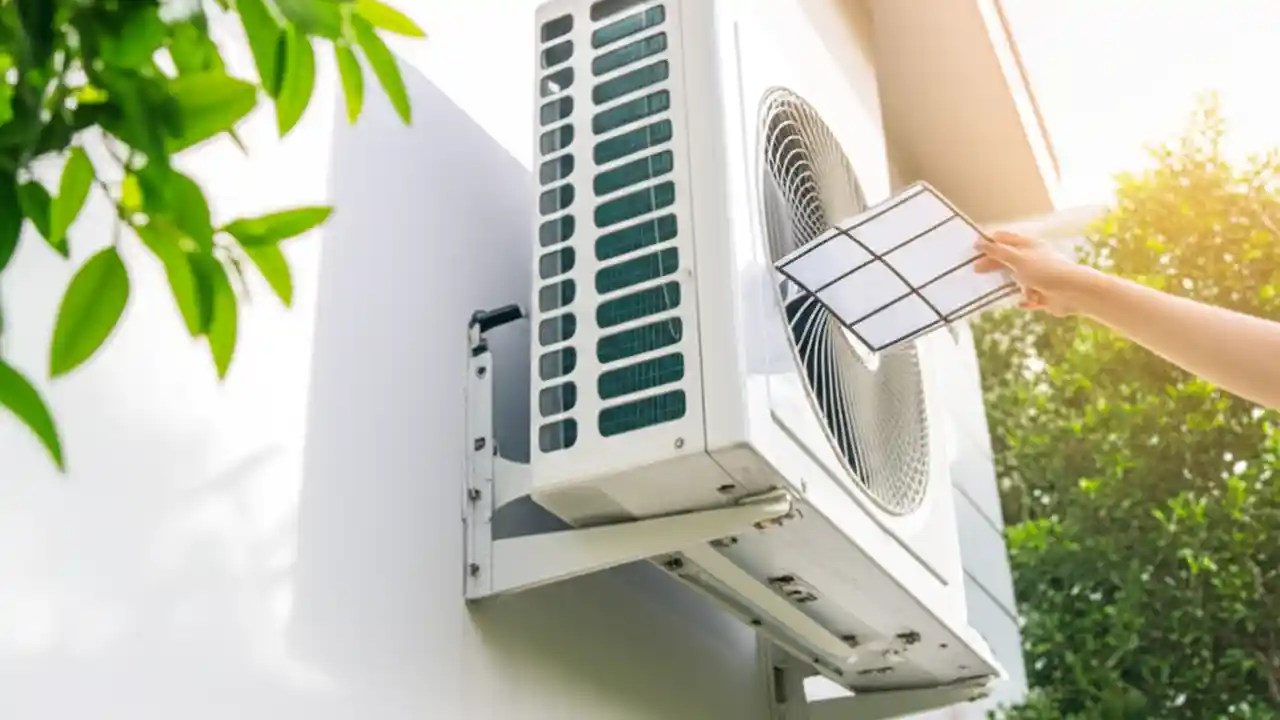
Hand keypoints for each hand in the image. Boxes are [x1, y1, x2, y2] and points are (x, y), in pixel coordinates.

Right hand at [974, 231, 1095, 316]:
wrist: (1072, 292)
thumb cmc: (1045, 271)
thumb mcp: (1017, 259)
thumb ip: (997, 252)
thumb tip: (978, 243)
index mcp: (1029, 245)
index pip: (1005, 239)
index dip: (989, 242)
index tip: (973, 249)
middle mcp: (1034, 259)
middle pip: (1008, 260)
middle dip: (994, 266)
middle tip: (976, 270)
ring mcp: (1039, 277)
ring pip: (1017, 280)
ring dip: (1012, 286)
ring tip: (1006, 290)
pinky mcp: (1043, 294)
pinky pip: (1027, 297)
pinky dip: (1025, 300)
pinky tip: (1022, 302)